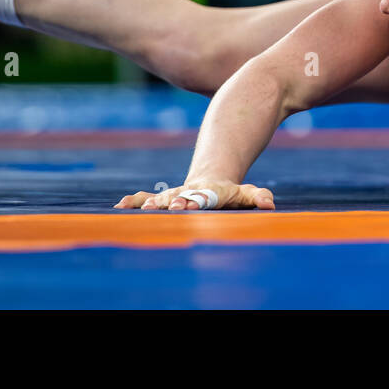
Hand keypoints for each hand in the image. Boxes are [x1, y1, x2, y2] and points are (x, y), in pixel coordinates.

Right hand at [114, 179, 275, 209]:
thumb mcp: (245, 193)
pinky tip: (119, 206)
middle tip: (162, 207)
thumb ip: (257, 196)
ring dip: (150, 203)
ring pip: (161, 197)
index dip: (194, 202)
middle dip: (171, 202)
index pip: (203, 198)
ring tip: (140, 209)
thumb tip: (269, 204)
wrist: (211, 178)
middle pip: (179, 196)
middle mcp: (189, 192)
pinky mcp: (164, 198)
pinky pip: (147, 198)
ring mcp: (175, 194)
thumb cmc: (229, 193)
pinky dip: (134, 201)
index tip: (185, 207)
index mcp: (209, 192)